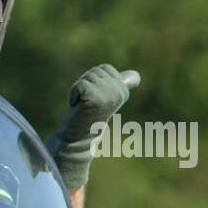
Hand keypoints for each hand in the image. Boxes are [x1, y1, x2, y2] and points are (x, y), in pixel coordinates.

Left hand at [46, 63, 131, 188]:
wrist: (78, 138)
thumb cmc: (89, 117)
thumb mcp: (107, 98)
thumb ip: (119, 85)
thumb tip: (135, 76)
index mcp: (123, 90)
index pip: (105, 68)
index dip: (93, 81)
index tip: (93, 98)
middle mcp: (119, 92)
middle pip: (95, 71)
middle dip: (85, 84)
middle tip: (86, 103)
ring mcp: (108, 95)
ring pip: (86, 77)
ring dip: (78, 91)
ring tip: (82, 106)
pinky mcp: (94, 97)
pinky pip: (79, 85)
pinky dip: (73, 95)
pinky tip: (77, 107)